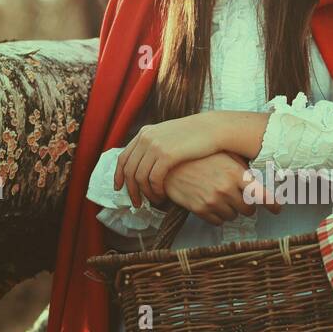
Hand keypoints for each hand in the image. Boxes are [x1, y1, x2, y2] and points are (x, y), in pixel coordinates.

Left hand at [114, 113, 228, 204]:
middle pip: (129, 170)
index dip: (118, 175)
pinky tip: (162, 196)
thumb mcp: (170, 135)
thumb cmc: (196, 135)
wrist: (214, 129)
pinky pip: (153, 179)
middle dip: (131, 190)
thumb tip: (147, 160)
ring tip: (152, 202)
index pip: (123, 157)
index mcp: (145, 133)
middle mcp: (146, 138)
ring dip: (145, 193)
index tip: (119, 188)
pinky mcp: (166, 155)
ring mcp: (155, 146)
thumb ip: (156, 144)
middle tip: (136, 203)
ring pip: (140, 177)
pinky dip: (155, 191)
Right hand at [162, 152, 281, 225]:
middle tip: (237, 195)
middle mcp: (226, 188)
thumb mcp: (225, 155)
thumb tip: (260, 182)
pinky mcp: (200, 210)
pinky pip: (218, 221)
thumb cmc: (201, 157)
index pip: (260, 194)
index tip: (278, 209)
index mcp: (236, 173)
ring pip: (233, 216)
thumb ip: (243, 168)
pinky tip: (209, 201)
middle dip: (246, 204)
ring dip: (230, 209)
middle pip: (248, 209)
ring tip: (219, 194)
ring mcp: (212, 200)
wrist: (170, 163)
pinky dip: (217, 215)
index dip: (272, 204)